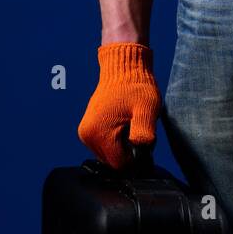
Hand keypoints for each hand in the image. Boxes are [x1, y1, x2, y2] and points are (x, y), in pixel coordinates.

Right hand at [77, 42, 161, 169]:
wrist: (123, 68)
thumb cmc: (137, 86)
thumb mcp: (147, 109)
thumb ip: (144, 134)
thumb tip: (141, 156)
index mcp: (99, 133)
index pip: (120, 165)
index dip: (137, 158)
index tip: (145, 141)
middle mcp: (87, 137)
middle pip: (114, 162)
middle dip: (130, 152)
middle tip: (139, 128)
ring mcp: (86, 134)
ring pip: (110, 156)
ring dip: (124, 146)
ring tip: (131, 124)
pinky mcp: (88, 131)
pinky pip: (106, 146)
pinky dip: (117, 141)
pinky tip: (125, 124)